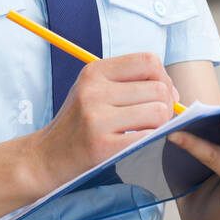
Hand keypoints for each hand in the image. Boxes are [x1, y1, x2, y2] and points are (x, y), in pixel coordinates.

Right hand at [24, 51, 179, 197]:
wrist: (46, 158)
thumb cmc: (78, 124)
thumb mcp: (94, 90)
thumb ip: (129, 83)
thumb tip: (173, 92)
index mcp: (94, 71)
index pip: (148, 61)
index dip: (164, 78)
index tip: (161, 96)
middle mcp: (94, 90)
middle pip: (158, 89)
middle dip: (166, 106)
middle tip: (155, 120)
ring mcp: (97, 118)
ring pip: (159, 112)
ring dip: (160, 126)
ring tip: (144, 132)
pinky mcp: (103, 145)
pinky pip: (149, 137)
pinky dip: (153, 141)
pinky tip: (139, 144)